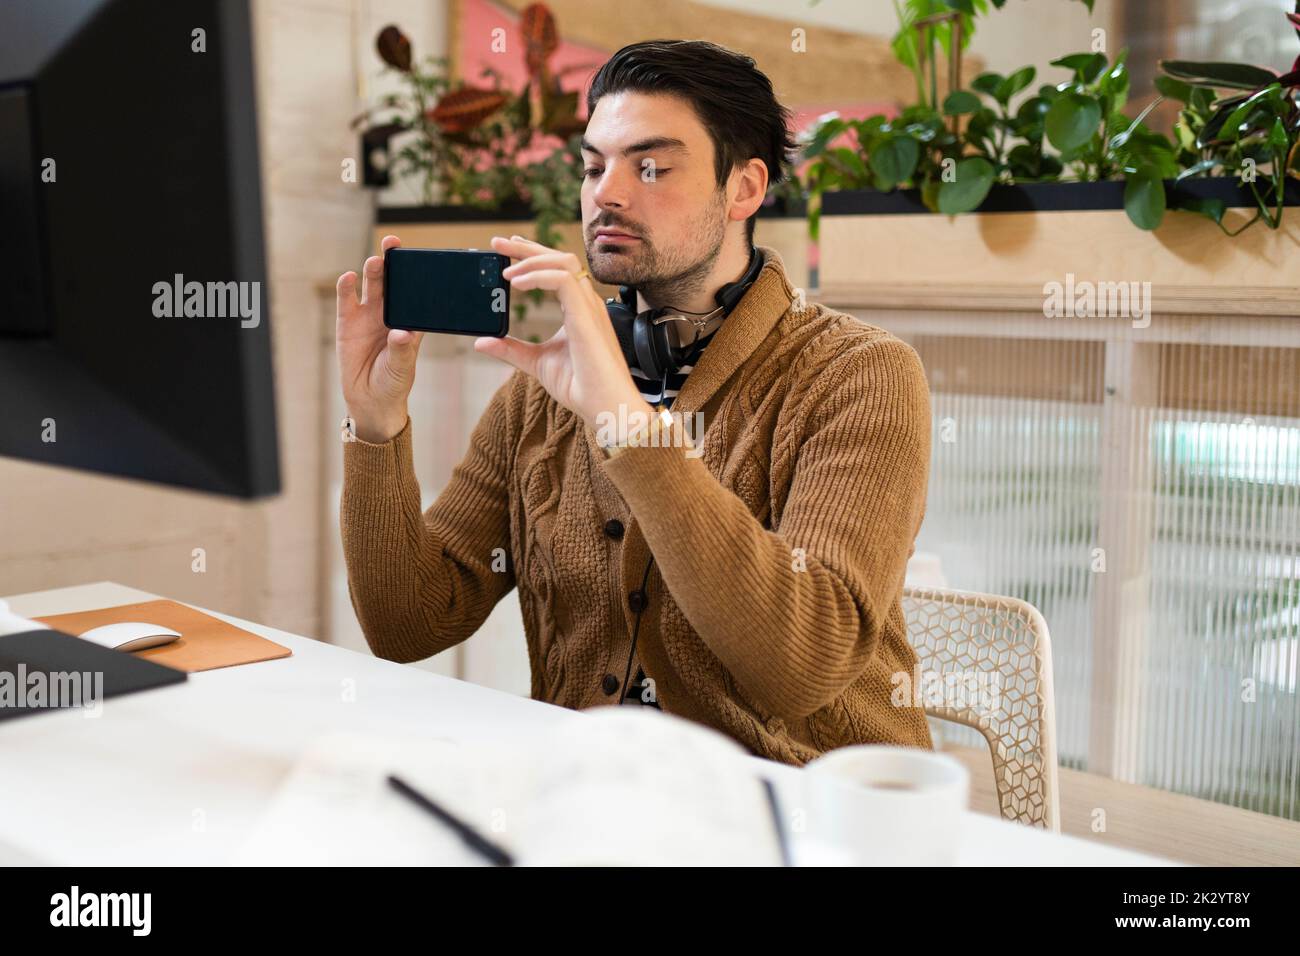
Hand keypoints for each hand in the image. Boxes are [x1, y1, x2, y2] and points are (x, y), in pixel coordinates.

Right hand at [336, 234, 422, 442]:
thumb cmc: (393, 382)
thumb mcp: (401, 368)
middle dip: (393, 263)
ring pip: (372, 286)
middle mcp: (391, 313)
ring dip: (373, 272)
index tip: (422, 260)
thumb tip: (402, 334)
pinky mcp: (348, 320)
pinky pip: (347, 300)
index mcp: (411, 320)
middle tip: (393, 246)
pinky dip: (346, 287)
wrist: (369, 399)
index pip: (417, 294)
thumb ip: (401, 350)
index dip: (418, 277)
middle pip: (393, 282)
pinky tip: (348, 277)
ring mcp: (369, 315)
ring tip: (376, 261)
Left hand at [474, 235, 651, 431]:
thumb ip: (512, 349)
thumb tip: (483, 341)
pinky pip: (563, 281)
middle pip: (559, 258)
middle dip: (527, 247)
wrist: (604, 408)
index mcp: (578, 310)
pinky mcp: (586, 316)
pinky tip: (517, 285)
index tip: (506, 249)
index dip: (532, 255)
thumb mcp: (537, 363)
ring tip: (506, 272)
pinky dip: (538, 277)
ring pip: (563, 262)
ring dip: (531, 260)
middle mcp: (585, 303)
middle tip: (497, 243)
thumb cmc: (582, 386)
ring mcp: (588, 307)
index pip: (556, 269)